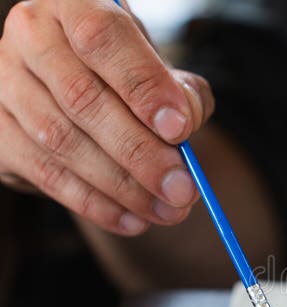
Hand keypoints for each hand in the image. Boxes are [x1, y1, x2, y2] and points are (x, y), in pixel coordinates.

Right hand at [0, 0, 213, 234]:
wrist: (88, 93)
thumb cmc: (133, 80)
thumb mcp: (166, 76)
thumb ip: (184, 95)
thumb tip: (181, 126)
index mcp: (73, 5)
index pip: (102, 38)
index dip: (143, 85)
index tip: (179, 129)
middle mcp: (29, 35)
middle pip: (82, 98)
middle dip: (140, 152)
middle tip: (183, 190)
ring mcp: (4, 83)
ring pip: (62, 141)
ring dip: (122, 186)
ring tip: (168, 211)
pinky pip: (45, 174)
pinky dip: (94, 203)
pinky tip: (133, 220)